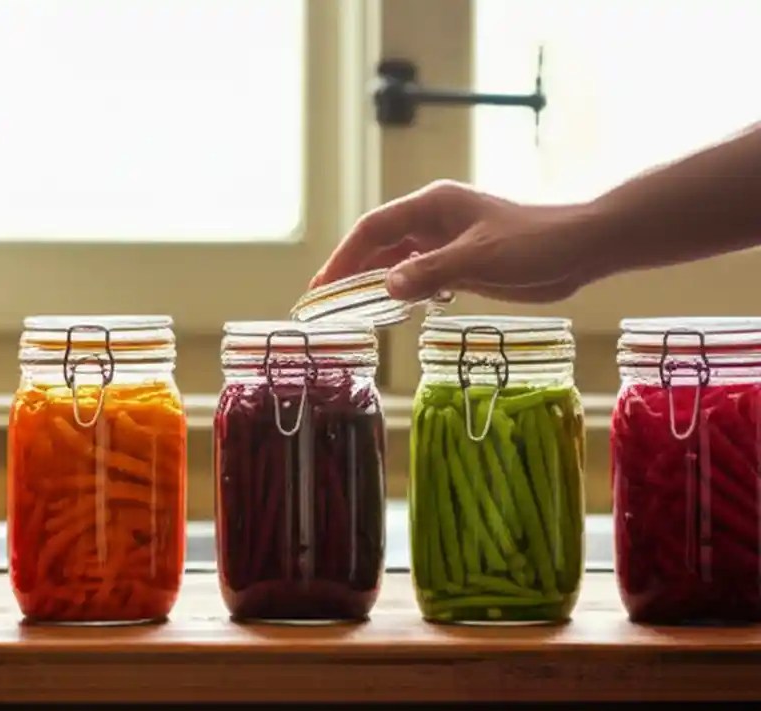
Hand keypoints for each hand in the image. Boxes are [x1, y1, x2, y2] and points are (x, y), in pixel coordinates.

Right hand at [309, 181, 605, 303]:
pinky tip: (395, 309)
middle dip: (351, 270)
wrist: (581, 248)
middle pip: (380, 243)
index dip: (344, 256)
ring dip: (374, 281)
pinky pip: (420, 274)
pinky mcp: (463, 261)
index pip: (373, 228)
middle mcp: (434, 220)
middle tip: (325, 302)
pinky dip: (403, 290)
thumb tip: (384, 287)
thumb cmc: (533, 243)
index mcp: (432, 206)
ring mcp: (448, 240)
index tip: (322, 285)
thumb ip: (430, 272)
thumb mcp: (478, 259)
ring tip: (349, 308)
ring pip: (398, 260)